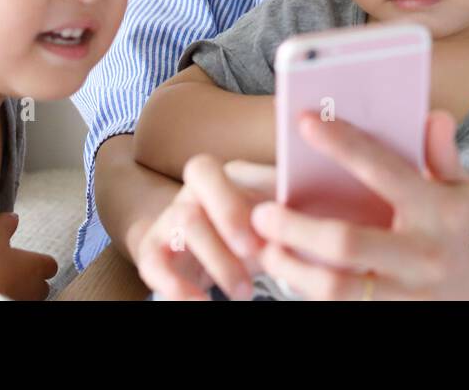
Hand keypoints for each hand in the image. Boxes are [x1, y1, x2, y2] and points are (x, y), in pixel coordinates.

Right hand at [0, 212, 56, 300]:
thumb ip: (5, 224)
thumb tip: (13, 217)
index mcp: (37, 266)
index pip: (51, 265)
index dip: (41, 261)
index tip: (28, 258)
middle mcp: (37, 287)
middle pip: (43, 284)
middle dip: (32, 279)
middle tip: (14, 272)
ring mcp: (26, 301)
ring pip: (30, 296)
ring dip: (20, 290)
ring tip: (2, 283)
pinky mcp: (13, 308)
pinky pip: (15, 302)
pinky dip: (9, 298)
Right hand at [133, 155, 275, 300]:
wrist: (205, 256)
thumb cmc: (251, 233)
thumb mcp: (271, 219)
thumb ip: (289, 209)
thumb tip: (317, 213)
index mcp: (227, 174)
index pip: (232, 165)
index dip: (253, 194)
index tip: (277, 228)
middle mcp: (194, 189)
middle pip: (199, 173)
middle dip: (229, 210)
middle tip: (255, 249)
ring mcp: (170, 218)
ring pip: (184, 220)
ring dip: (218, 259)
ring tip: (245, 292)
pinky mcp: (152, 251)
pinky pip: (152, 263)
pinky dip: (176, 286)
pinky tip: (203, 303)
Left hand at [249, 110, 468, 299]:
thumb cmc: (464, 224)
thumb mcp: (461, 185)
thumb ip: (442, 152)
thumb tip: (433, 115)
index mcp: (438, 209)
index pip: (383, 170)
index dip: (342, 144)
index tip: (303, 123)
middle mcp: (424, 254)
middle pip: (347, 244)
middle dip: (297, 228)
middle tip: (262, 214)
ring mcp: (411, 294)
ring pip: (339, 289)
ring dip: (294, 270)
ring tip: (267, 249)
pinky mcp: (399, 318)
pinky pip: (346, 309)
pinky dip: (312, 293)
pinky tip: (291, 274)